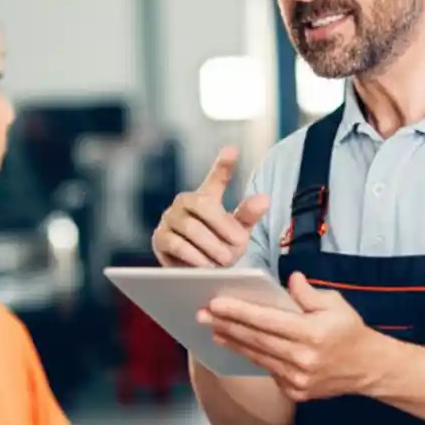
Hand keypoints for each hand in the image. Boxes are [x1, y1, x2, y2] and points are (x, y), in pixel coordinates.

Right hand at [152, 146, 269, 267]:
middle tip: (239, 243)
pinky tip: (206, 266)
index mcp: (207, 197)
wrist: (197, 274)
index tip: (232, 150)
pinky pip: (177, 244)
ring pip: (190, 227)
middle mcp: (186, 202)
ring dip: (211, 246)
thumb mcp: (238, 233)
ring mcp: (170, 219)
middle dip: (223, 225)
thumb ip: (248, 216)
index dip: (224, 164)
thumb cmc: (219, 248)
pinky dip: (195, 256)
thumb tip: (264, 199)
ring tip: (225, 260)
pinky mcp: (160, 238)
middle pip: (203, 205)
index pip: (216, 178)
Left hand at [200, 272, 390, 400]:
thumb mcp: (335, 303)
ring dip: (233, 341)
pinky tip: (237, 345)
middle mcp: (303, 359)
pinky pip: (268, 370)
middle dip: (226, 325)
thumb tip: (289, 281)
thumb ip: (308, 293)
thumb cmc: (350, 331)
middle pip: (256, 339)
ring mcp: (298, 379)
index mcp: (313, 333)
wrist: (369, 368)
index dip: (239, 312)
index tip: (216, 304)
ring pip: (258, 356)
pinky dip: (252, 356)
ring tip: (213, 329)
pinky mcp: (295, 391)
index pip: (267, 321)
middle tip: (202, 314)